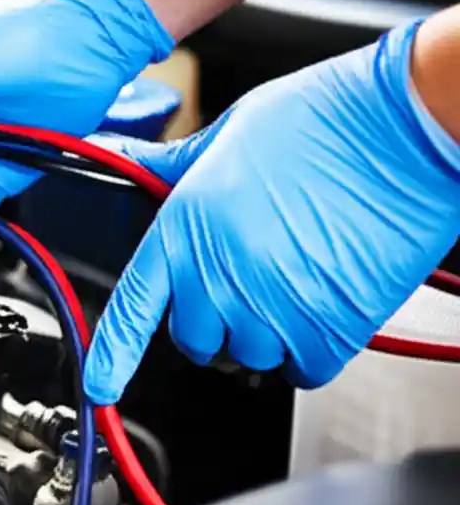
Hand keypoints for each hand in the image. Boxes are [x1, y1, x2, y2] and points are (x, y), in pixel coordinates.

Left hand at [84, 20, 459, 404]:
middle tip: (248, 277)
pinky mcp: (328, 330)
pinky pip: (302, 370)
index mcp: (185, 226)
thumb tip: (118, 153)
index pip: (133, 307)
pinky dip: (311, 349)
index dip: (112, 353)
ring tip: (296, 274)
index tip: (99, 384)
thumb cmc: (323, 120)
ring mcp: (273, 308)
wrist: (405, 128)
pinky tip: (323, 300)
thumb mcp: (226, 133)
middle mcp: (220, 274)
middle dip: (213, 319)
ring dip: (266, 331)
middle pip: (194, 340)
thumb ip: (172, 167)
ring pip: (248, 356)